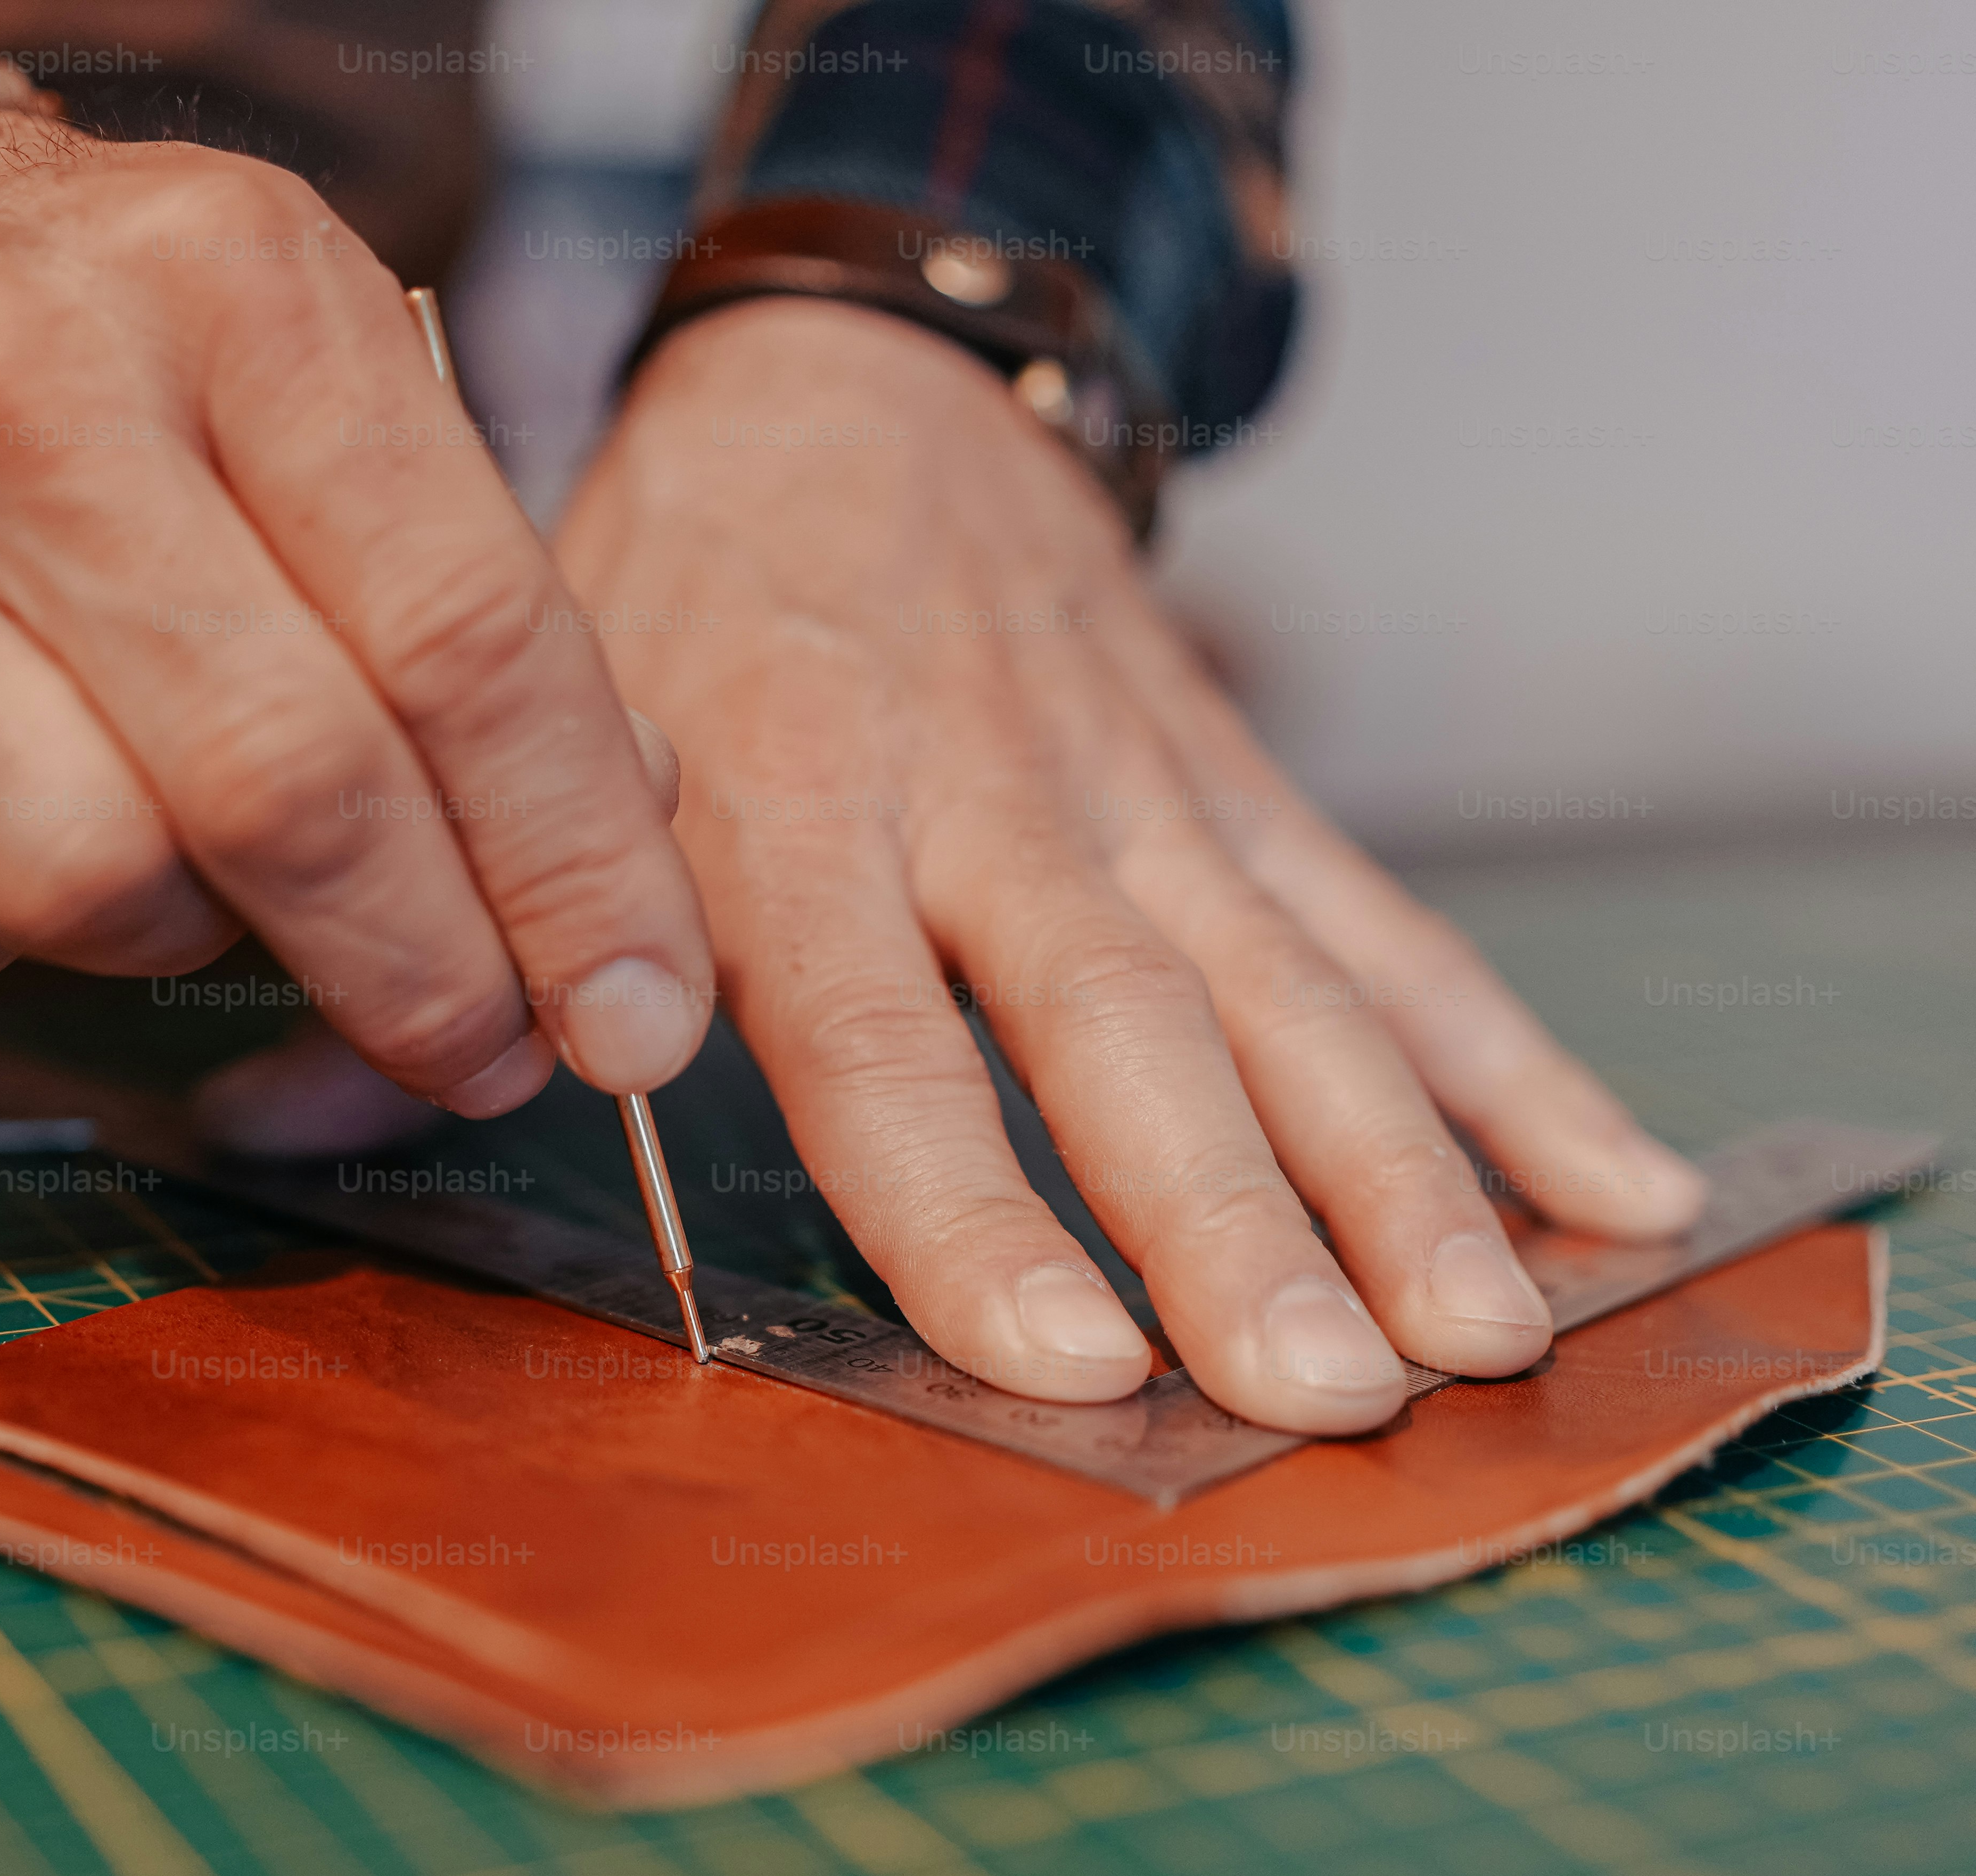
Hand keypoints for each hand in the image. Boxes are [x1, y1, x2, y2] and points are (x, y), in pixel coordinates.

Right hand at [0, 107, 710, 1113]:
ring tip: (190, 855)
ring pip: (83, 884)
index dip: (576, 869)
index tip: (641, 1024)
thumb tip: (614, 899)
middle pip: (287, 789)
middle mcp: (12, 383)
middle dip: (426, 973)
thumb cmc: (116, 365)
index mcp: (230, 283)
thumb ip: (480, 625)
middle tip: (487, 1048)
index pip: (464, 638)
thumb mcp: (332, 397)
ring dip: (181, 937)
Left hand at [555, 300, 1704, 1434]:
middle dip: (1241, 1221)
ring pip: (1293, 994)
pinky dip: (1515, 1066)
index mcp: (788, 795)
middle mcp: (990, 798)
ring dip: (1402, 1174)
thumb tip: (345, 1106)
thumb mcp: (551, 719)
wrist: (857, 384)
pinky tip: (1630, 1191)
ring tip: (1486, 1339)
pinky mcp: (1243, 785)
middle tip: (1327, 1391)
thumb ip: (501, 917)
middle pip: (1130, 1029)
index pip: (882, 1035)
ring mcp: (1144, 790)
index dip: (969, 1209)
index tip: (1066, 1366)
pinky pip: (1392, 933)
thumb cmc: (678, 592)